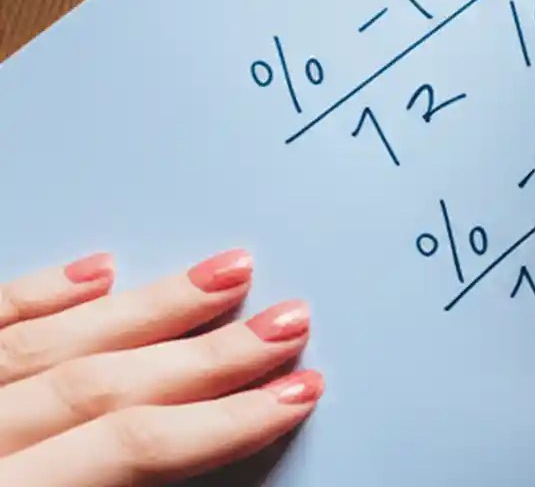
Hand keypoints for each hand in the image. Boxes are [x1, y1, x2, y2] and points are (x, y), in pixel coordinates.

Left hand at [0, 249, 321, 485]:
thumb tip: (210, 471)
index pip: (139, 447)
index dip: (228, 421)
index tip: (292, 395)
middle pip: (107, 384)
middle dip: (213, 354)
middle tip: (284, 324)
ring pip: (52, 342)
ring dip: (152, 307)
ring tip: (227, 273)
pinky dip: (40, 294)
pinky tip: (96, 271)